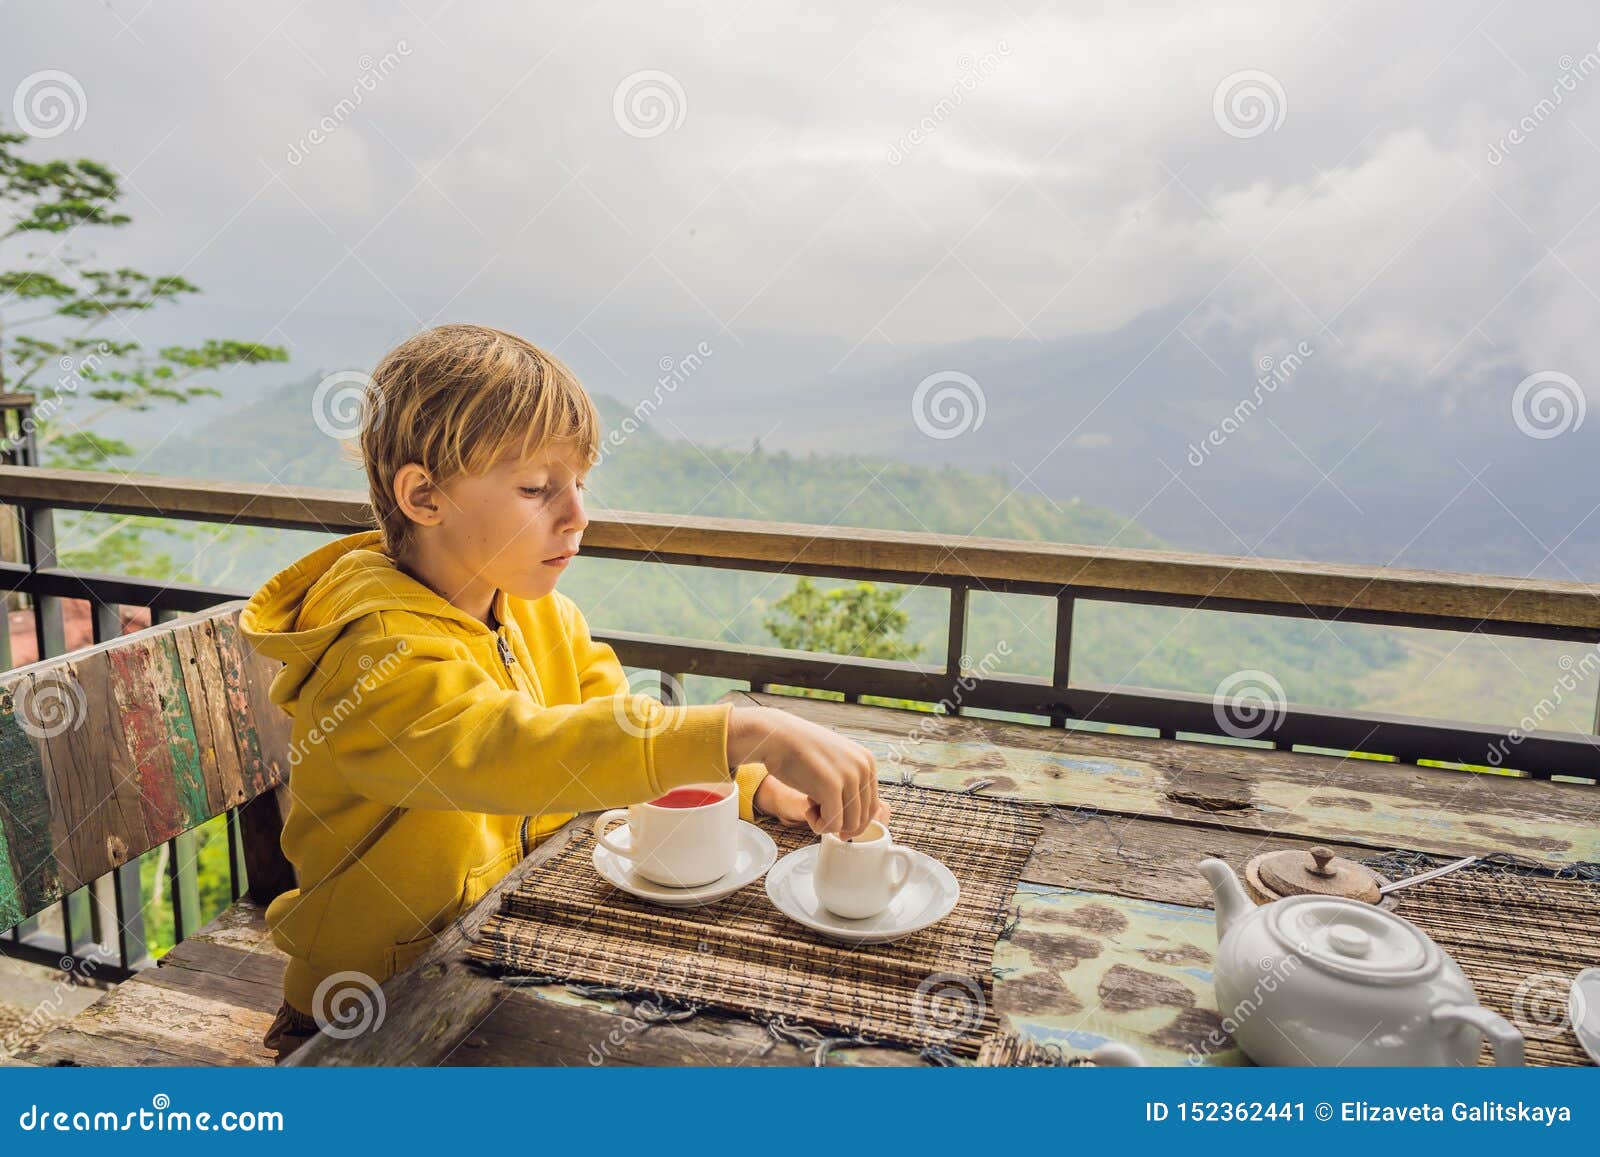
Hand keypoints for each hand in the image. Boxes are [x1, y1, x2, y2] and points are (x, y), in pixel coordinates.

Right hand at [727, 706, 879, 837]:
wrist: (777, 736)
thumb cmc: (800, 751)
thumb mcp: (835, 763)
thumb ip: (849, 783)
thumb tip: (855, 822)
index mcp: (867, 762)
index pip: (872, 806)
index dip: (854, 821)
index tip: (836, 823)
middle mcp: (864, 768)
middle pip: (862, 818)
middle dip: (840, 823)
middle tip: (818, 812)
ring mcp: (849, 776)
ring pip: (850, 824)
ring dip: (828, 824)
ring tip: (811, 808)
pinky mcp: (832, 786)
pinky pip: (833, 824)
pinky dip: (819, 825)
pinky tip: (807, 810)